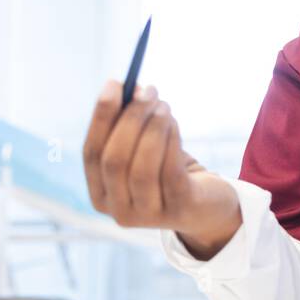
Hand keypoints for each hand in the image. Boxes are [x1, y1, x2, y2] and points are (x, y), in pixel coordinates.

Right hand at [82, 80, 239, 250]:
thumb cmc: (170, 170)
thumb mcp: (145, 149)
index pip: (91, 154)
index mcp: (101, 195)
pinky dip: (170, 140)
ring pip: (141, 166)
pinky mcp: (178, 210)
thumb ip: (130, 125)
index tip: (114, 84)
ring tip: (164, 106)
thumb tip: (130, 88)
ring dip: (152, 128)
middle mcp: (119, 211)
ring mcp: (147, 216)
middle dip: (130, 119)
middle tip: (147, 90)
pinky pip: (169, 171)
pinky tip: (174, 123)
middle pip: (114, 160)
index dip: (101, 117)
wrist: (208, 206)